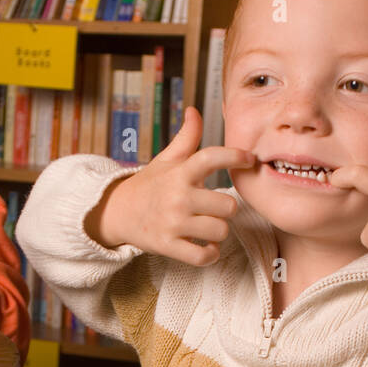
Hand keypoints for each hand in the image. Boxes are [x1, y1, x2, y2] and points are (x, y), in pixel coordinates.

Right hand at [85, 107, 255, 264]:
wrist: (117, 212)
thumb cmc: (150, 185)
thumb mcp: (166, 160)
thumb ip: (186, 138)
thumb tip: (194, 110)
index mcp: (180, 173)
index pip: (211, 157)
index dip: (235, 156)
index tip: (250, 159)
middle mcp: (178, 197)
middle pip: (227, 206)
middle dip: (227, 209)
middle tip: (216, 209)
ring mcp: (172, 223)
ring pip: (220, 231)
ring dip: (219, 231)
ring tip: (209, 228)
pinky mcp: (167, 246)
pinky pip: (203, 256)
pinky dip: (210, 254)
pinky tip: (207, 247)